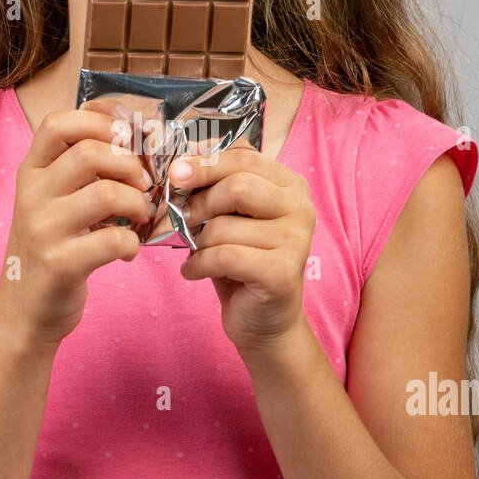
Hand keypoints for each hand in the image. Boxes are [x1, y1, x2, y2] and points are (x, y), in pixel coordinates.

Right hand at [0, 103, 152, 346]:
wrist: (24, 312)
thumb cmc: (51, 247)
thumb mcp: (51, 200)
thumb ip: (79, 168)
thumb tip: (131, 129)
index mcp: (30, 173)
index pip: (58, 123)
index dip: (100, 120)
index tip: (128, 135)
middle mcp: (31, 196)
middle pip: (90, 153)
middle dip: (130, 165)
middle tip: (143, 185)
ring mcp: (42, 230)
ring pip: (107, 194)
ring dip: (138, 203)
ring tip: (141, 217)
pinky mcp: (60, 264)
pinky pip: (114, 239)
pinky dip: (132, 244)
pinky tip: (128, 251)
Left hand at [169, 145, 316, 353]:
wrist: (264, 320)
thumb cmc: (243, 262)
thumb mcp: (231, 217)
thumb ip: (217, 186)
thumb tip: (181, 164)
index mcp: (291, 186)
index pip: (245, 158)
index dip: (205, 163)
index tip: (176, 173)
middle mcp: (302, 208)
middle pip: (237, 186)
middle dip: (199, 203)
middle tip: (183, 219)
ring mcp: (297, 241)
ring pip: (224, 226)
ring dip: (197, 242)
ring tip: (197, 252)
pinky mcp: (283, 272)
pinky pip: (224, 257)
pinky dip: (198, 264)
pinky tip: (194, 271)